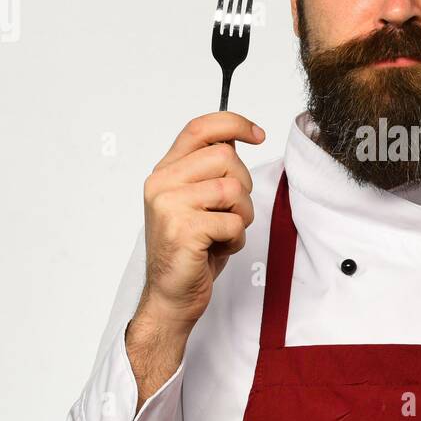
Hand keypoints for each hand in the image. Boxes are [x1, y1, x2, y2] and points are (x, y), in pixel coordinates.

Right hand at [135, 110, 264, 330]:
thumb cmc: (191, 251)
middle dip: (243, 186)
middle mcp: (162, 183)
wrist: (171, 296)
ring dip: (242, 215)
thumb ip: (209, 171)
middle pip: (225, 157)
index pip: (200, 128)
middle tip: (230, 213)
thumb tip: (235, 139)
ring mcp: (169, 205)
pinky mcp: (183, 229)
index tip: (258, 134)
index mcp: (165, 172)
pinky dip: (236, 238)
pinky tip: (218, 249)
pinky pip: (233, 221)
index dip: (233, 124)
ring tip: (224, 233)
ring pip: (233, 189)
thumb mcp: (197, 201)